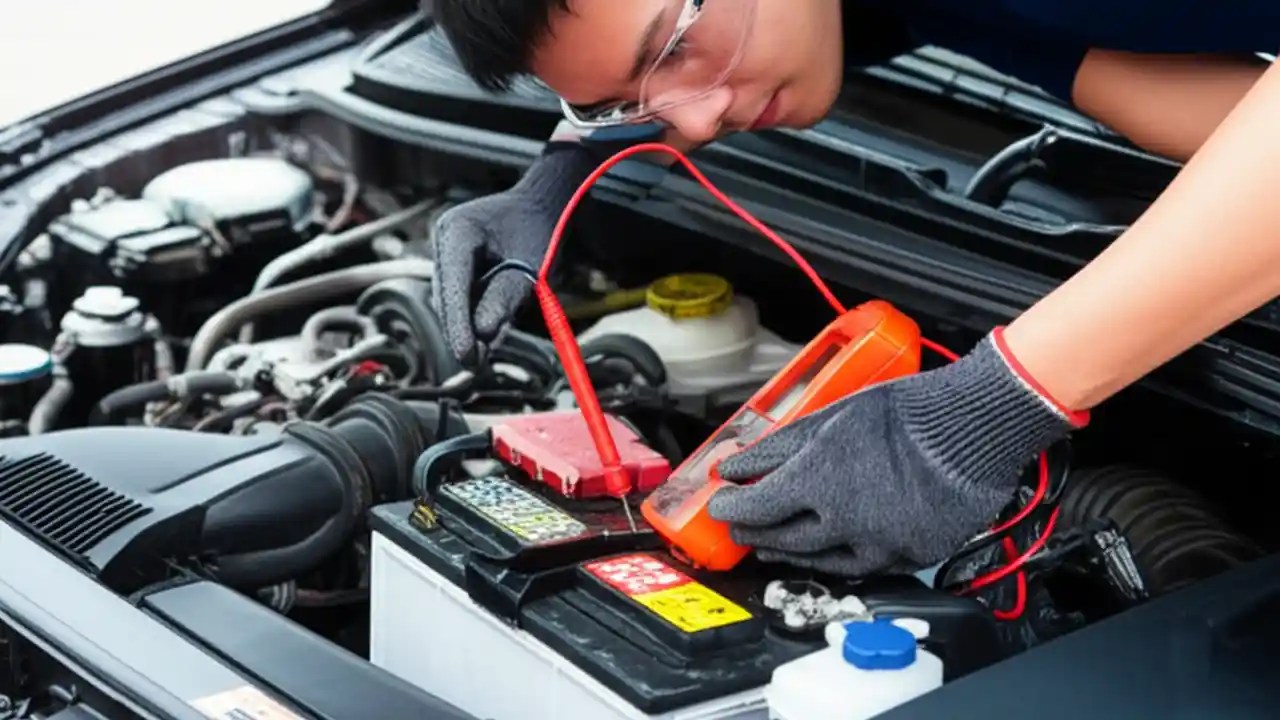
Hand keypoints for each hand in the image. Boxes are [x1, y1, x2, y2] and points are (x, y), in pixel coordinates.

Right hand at [430, 144, 597, 362]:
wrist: (539, 205)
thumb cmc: (539, 230)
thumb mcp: (529, 268)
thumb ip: (504, 301)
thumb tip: (483, 337)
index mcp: (459, 230)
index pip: (453, 286)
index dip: (458, 324)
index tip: (465, 356)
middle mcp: (444, 239)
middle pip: (446, 297)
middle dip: (460, 332)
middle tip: (476, 366)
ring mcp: (445, 252)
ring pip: (450, 302)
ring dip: (465, 328)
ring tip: (481, 357)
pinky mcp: (453, 266)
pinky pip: (459, 298)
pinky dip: (471, 318)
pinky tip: (484, 336)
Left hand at [706, 328, 1087, 576]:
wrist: (973, 430)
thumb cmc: (906, 414)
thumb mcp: (832, 417)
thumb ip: (780, 446)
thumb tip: (738, 464)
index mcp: (820, 480)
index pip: (758, 507)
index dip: (733, 510)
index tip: (721, 507)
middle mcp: (845, 520)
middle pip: (785, 539)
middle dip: (757, 533)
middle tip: (742, 529)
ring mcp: (880, 544)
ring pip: (822, 562)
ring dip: (791, 554)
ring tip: (775, 545)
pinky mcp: (910, 556)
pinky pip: (865, 567)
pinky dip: (838, 560)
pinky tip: (826, 553)